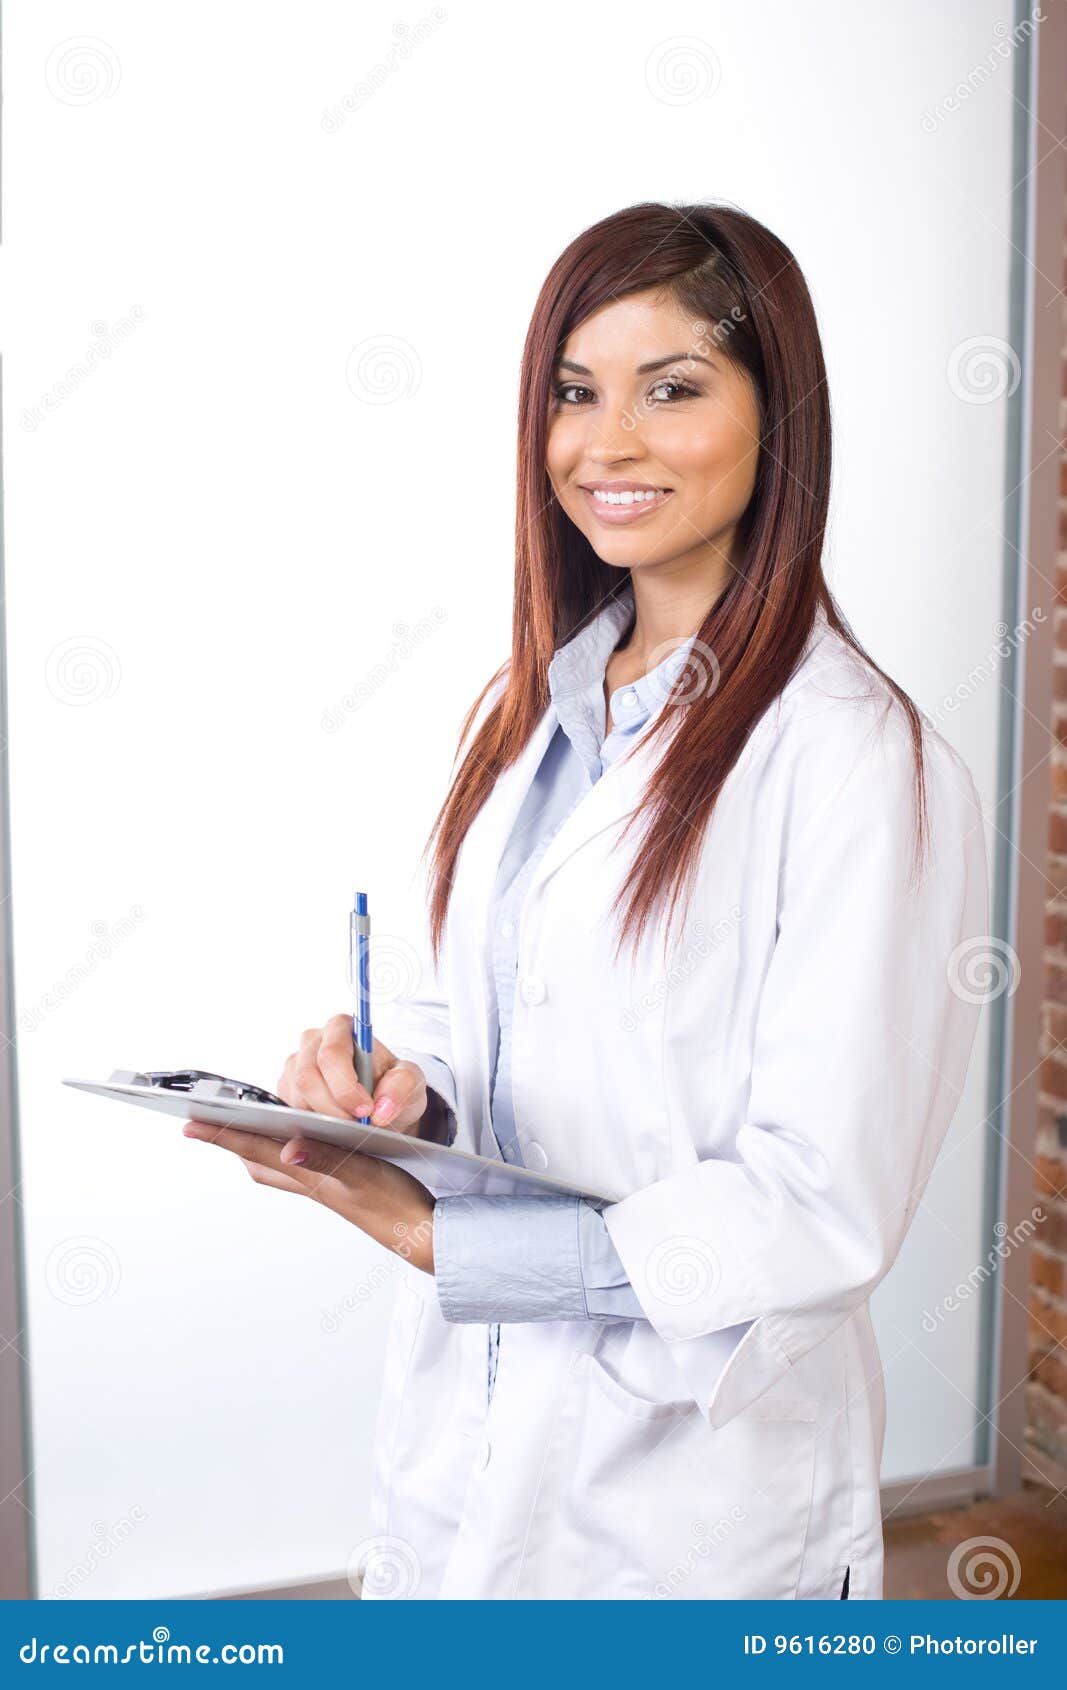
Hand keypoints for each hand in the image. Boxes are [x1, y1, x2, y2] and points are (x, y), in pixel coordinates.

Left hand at [181, 1119, 435, 1272]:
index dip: (225, 1135)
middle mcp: (310, 1182)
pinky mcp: (338, 1187)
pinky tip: (294, 1144)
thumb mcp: (363, 1176)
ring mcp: (323, 1187)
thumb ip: (326, 1159)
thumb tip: (288, 1147)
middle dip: (232, 1142)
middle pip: (258, 1161)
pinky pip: (298, 1169)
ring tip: (237, 1131)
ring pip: (276, 1166)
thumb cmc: (397, 1205)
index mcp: (311, 1176)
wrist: (422, 1233)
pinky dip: (286, 1153)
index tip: (191, 1123)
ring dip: (255, 1147)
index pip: (258, 1149)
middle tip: (205, 1125)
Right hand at [276, 1014, 438, 1137]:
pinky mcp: (286, 1087)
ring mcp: (295, 1064)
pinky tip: (332, 1127)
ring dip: (323, 1118)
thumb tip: (381, 1108)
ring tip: (349, 1125)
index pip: (332, 1055)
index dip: (345, 1087)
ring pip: (297, 1096)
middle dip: (333, 1107)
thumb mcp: (410, 1082)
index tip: (365, 1110)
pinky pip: (290, 1109)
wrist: (380, 1102)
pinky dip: (311, 1124)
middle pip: (307, 1077)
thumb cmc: (392, 1085)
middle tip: (357, 1125)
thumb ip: (402, 1087)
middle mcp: (313, 1041)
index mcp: (342, 1027)